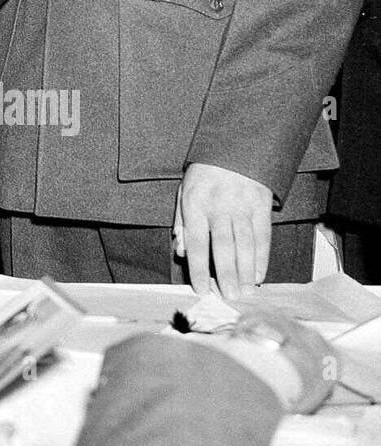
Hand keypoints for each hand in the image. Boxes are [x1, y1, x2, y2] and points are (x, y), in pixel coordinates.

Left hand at [174, 162, 272, 299]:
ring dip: (245, 272)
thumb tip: (181, 251)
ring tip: (244, 292)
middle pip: (224, 247)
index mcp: (196, 204)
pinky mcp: (261, 207)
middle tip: (229, 297)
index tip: (200, 289)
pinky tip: (258, 275)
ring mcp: (243, 208)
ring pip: (245, 245)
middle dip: (226, 275)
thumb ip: (182, 222)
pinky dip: (261, 259)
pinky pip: (262, 237)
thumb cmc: (205, 175)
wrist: (235, 148)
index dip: (199, 268)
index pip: (197, 243)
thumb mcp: (184, 192)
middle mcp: (219, 208)